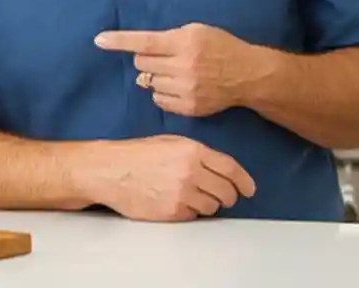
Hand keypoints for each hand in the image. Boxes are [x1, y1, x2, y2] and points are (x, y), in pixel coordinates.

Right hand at [93, 135, 256, 221]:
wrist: (109, 170)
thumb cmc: (136, 154)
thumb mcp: (169, 142)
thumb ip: (197, 153)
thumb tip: (221, 169)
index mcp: (192, 151)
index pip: (231, 168)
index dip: (244, 181)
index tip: (249, 189)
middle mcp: (191, 172)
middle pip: (226, 192)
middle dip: (228, 196)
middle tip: (222, 196)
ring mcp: (182, 194)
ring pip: (212, 207)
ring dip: (207, 204)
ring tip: (191, 197)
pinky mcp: (172, 212)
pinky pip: (193, 216)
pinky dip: (189, 212)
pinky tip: (176, 202)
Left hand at [95, 23, 273, 116]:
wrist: (247, 75)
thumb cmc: (219, 47)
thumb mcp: (195, 31)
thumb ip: (166, 39)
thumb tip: (138, 54)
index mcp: (184, 43)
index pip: (144, 42)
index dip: (119, 41)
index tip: (99, 40)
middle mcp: (183, 66)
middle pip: (142, 64)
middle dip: (147, 60)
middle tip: (164, 58)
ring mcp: (186, 89)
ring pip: (148, 82)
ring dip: (155, 77)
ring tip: (176, 72)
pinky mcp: (189, 107)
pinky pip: (158, 100)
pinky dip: (163, 93)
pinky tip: (179, 86)